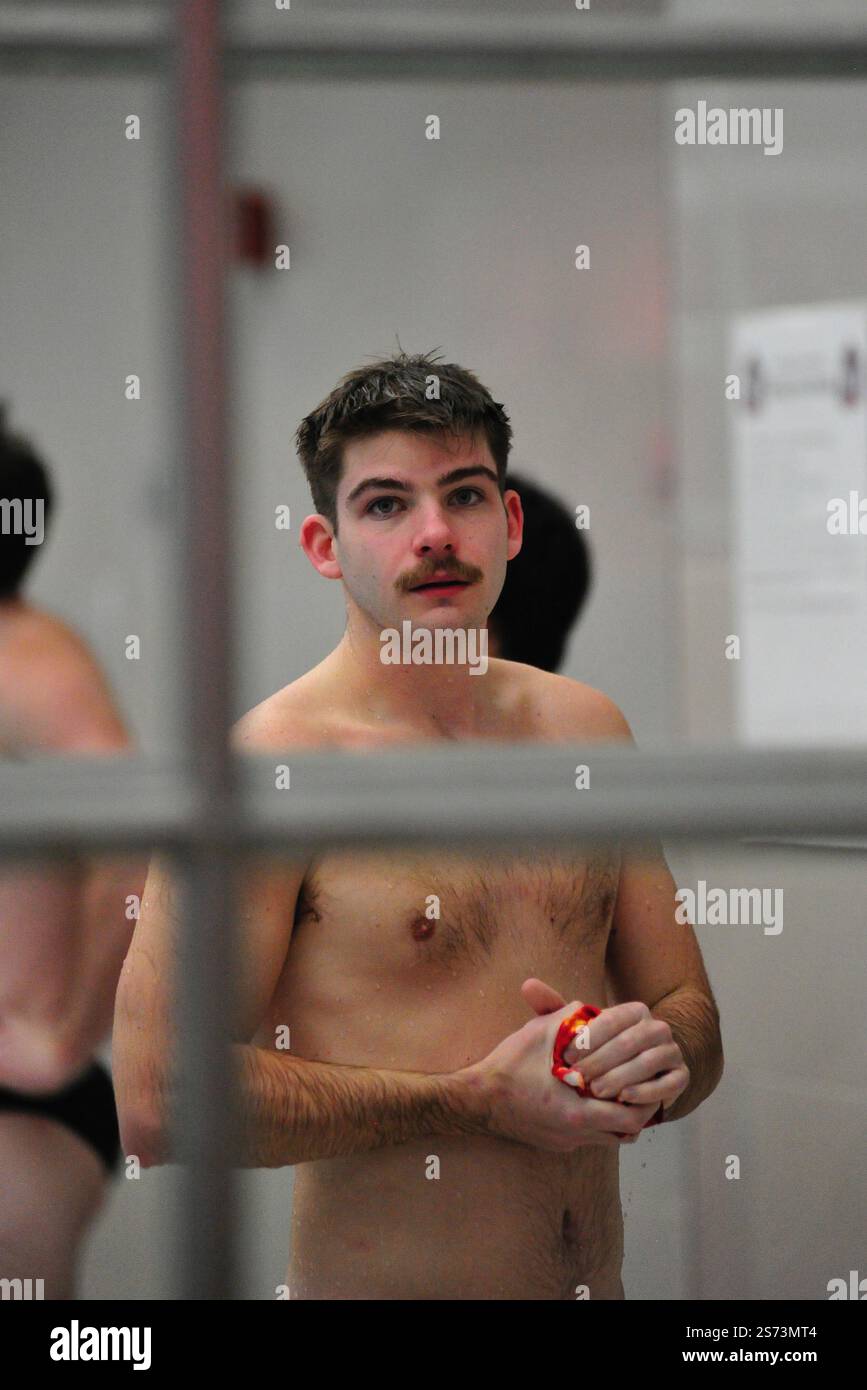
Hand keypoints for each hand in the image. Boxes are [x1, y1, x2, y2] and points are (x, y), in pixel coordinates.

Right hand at [470, 992, 656, 1150]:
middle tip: (635, 1085)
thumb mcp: (539, 1033)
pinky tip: (585, 1098)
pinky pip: (587, 1137)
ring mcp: (565, 1142)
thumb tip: (591, 1006)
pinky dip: (595, 1121)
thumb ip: (570, 1017)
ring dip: (614, 1116)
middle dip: (635, 1109)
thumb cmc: (508, 1067)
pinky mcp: (555, 1144)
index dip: (643, 1099)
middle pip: (625, 1133)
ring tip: (613, 1090)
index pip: (630, 1118)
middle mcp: (576, 1134)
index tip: (644, 1079)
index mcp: (577, 1112)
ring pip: (607, 1138)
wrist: (476, 1100)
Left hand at [521, 978, 688, 1120]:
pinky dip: (647, 1091)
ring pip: (649, 1061)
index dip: (588, 1039)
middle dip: (602, 1061)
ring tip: (596, 1090)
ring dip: (621, 1076)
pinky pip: (670, 1083)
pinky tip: (624, 1099)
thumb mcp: (575, 1031)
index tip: (564, 1057)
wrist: (630, 1079)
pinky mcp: (680, 1077)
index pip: (612, 1020)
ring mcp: (672, 1052)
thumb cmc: (597, 1053)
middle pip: (630, 1042)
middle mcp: (657, 1028)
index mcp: (634, 1012)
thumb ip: (552, 1008)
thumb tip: (527, 985)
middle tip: (578, 1078)